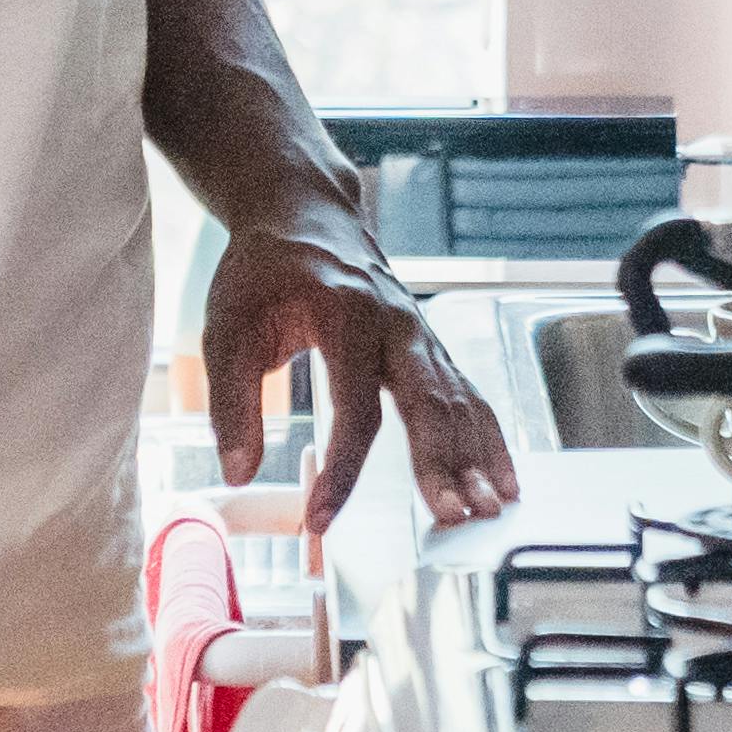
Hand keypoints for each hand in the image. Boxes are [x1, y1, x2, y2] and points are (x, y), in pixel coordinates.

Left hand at [206, 220, 520, 534]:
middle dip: (443, 463)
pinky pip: (468, 394)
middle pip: (427, 401)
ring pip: (457, 400)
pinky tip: (504, 479)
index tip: (322, 518)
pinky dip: (488, 437)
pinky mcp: (430, 346)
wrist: (305, 214)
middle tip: (452, 517)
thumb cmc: (265, 272)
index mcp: (345, 315)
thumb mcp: (227, 327)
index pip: (353, 409)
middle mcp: (395, 323)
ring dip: (476, 458)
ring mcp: (421, 333)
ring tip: (489, 510)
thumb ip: (231, 402)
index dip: (341, 470)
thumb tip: (238, 471)